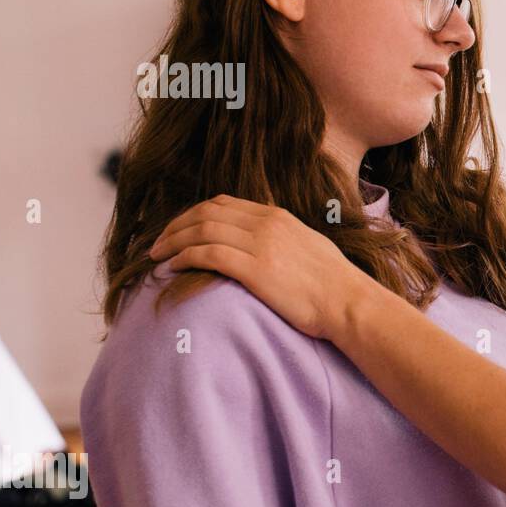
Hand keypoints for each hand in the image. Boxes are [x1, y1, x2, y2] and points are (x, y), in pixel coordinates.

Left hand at [148, 194, 375, 340]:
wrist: (348, 303)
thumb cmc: (334, 286)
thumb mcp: (308, 248)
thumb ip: (283, 240)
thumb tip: (265, 246)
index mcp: (278, 217)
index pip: (224, 203)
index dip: (193, 214)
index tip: (179, 230)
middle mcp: (267, 224)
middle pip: (207, 212)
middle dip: (176, 225)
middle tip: (158, 243)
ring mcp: (261, 245)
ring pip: (202, 230)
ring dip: (172, 241)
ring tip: (157, 256)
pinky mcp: (255, 269)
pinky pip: (208, 254)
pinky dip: (184, 257)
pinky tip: (172, 267)